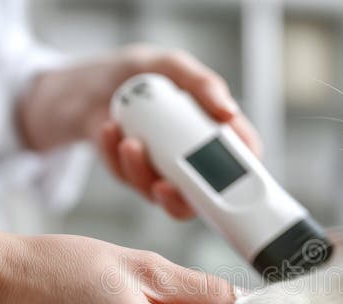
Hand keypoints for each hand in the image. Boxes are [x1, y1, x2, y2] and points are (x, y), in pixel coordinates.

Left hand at [97, 45, 260, 218]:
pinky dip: (115, 156)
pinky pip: (126, 178)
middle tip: (164, 185)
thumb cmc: (147, 71)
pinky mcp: (132, 174)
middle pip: (201, 199)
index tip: (226, 176)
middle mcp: (194, 159)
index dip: (244, 176)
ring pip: (158, 193)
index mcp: (217, 133)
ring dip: (141, 172)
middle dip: (181, 198)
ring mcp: (163, 171)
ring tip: (130, 142)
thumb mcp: (175, 66)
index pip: (243, 162)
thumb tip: (229, 112)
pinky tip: (110, 130)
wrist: (97, 80)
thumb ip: (204, 85)